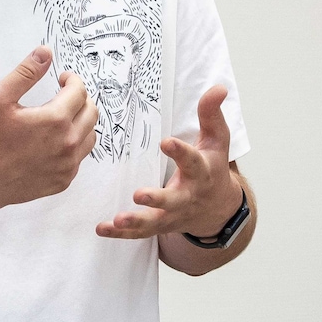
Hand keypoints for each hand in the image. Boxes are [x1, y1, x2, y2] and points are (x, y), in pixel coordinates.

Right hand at [0, 47, 97, 213]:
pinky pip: (79, 158)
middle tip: (63, 96)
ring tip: (61, 119)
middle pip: (91, 112)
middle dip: (80, 98)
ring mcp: (68, 165)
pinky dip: (73, 145)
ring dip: (81, 122)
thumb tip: (46, 52)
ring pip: (90, 136)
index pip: (79, 91)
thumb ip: (25, 73)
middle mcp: (68, 143)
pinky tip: (54, 142)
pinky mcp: (63, 180)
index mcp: (55, 119)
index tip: (62, 78)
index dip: (72, 80)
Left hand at [97, 84, 238, 239]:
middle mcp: (187, 196)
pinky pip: (139, 234)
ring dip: (136, 222)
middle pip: (172, 200)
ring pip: (154, 222)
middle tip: (139, 194)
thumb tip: (219, 87)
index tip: (166, 142)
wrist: (217, 208)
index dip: (180, 152)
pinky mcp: (159, 225)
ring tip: (117, 219)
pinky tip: (102, 228)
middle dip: (157, 199)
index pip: (192, 161)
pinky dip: (121, 234)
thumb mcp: (216, 140)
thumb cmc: (211, 167)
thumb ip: (211, 114)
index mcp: (201, 172)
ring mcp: (172, 214)